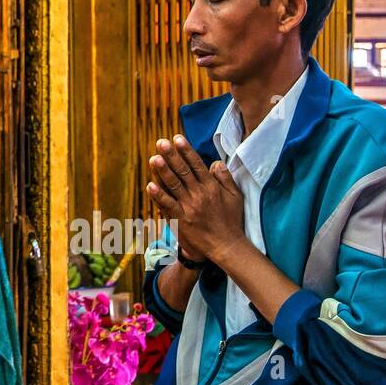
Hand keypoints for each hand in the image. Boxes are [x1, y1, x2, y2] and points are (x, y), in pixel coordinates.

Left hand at [146, 135, 247, 262]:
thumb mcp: (235, 196)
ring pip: (174, 185)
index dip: (186, 151)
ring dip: (163, 171)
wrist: (226, 246)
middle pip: (183, 171)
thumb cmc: (231, 220)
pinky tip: (150, 185)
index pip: (197, 165)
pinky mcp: (180, 220)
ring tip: (154, 158)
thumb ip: (225, 178)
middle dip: (172, 156)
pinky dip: (159, 196)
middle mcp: (199, 195)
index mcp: (212, 187)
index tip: (177, 138)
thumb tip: (216, 162)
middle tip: (161, 142)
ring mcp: (189, 207)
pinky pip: (168, 205)